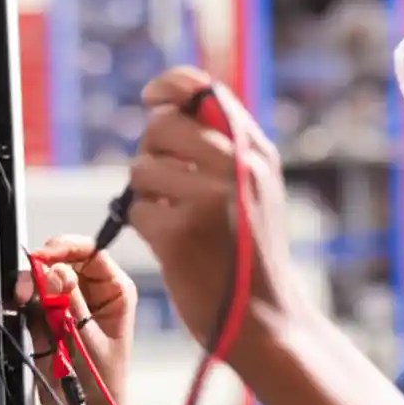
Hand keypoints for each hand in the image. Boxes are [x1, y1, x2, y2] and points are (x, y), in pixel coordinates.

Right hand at [14, 234, 137, 404]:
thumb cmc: (101, 381)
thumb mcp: (86, 339)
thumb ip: (69, 303)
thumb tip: (54, 269)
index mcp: (114, 290)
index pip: (91, 251)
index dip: (65, 247)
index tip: (41, 256)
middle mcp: (92, 291)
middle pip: (63, 259)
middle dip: (41, 267)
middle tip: (26, 285)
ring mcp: (69, 302)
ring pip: (43, 277)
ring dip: (29, 285)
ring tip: (23, 300)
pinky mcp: (49, 316)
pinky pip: (32, 298)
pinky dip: (22, 301)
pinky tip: (20, 307)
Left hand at [128, 65, 308, 357]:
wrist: (267, 320)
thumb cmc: (250, 255)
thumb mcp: (256, 190)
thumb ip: (225, 148)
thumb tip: (166, 107)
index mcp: (258, 153)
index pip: (207, 89)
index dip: (171, 84)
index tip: (152, 96)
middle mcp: (239, 168)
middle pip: (163, 125)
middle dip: (151, 150)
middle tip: (163, 181)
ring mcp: (211, 199)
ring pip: (142, 167)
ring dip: (145, 194)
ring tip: (174, 218)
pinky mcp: (181, 233)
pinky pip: (136, 209)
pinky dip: (144, 227)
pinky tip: (170, 244)